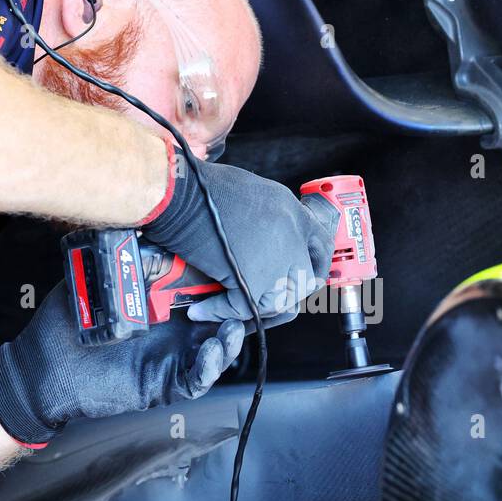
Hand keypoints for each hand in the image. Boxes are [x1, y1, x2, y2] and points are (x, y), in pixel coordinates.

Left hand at [0, 283, 245, 445]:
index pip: (203, 292)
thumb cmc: (64, 327)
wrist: (44, 369)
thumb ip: (120, 261)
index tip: (233, 269)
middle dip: (236, 312)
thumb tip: (134, 222)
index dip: (222, 283)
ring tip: (230, 328)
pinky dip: (209, 367)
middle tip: (243, 300)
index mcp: (163, 305)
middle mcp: (175, 331)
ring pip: (216, 351)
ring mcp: (173, 358)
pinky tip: (212, 352)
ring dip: (229, 340)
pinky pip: (196, 379)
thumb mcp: (95, 283)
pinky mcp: (165, 384)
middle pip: (219, 321)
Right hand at [140, 149, 339, 324]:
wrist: (180, 194)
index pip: (321, 244)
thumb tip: (263, 237)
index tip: (309, 273)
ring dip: (258, 307)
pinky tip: (203, 310)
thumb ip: (267, 216)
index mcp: (291, 211)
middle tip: (268, 296)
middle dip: (289, 292)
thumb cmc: (202, 187)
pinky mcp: (251, 281)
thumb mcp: (250, 191)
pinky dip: (219, 312)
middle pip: (305, 278)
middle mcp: (291, 235)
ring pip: (281, 301)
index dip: (316, 263)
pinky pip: (243, 309)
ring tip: (235, 304)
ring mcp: (275, 260)